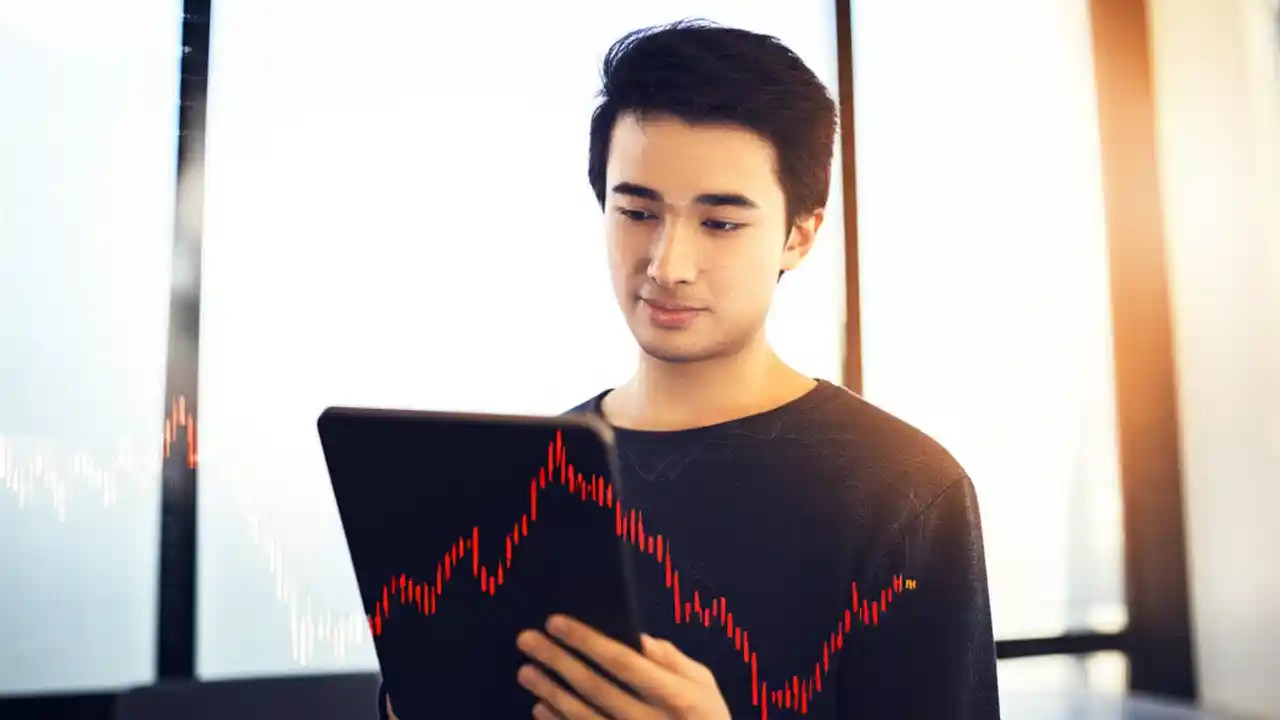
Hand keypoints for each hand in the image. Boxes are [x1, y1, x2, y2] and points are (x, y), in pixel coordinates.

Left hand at [515, 614, 731, 719]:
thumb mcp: (704, 686)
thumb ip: (672, 660)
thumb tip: (635, 638)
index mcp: (675, 696)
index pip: (622, 661)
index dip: (586, 641)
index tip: (556, 622)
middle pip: (594, 686)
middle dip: (557, 660)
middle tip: (526, 639)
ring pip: (582, 715)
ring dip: (550, 691)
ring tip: (526, 671)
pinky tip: (540, 707)